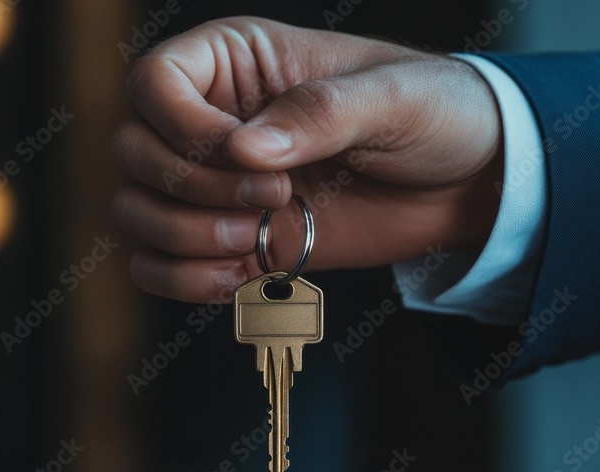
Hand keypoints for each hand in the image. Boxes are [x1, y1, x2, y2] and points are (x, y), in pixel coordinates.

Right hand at [111, 16, 503, 302]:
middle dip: (189, 188)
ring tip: (249, 240)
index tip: (248, 157)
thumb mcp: (392, 97)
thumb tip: (246, 150)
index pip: (154, 82)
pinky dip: (181, 280)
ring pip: (135, 209)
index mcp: (238, 63)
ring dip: (181, 237)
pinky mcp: (231, 239)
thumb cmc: (436, 114)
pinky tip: (234, 277)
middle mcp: (213, 121)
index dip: (183, 127)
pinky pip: (162, 265)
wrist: (468, 185)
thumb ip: (320, 114)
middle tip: (271, 197)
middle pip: (132, 151)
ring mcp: (216, 186)